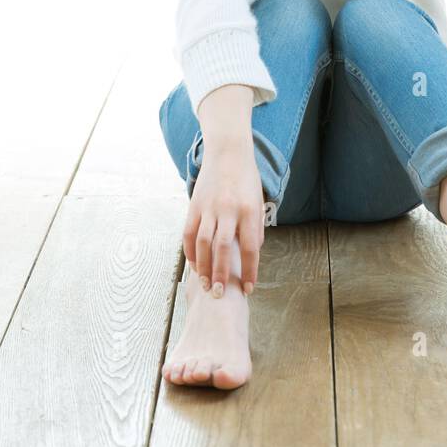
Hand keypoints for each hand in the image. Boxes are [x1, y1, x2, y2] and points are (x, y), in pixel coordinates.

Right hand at [182, 142, 265, 296]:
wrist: (228, 152)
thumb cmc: (247, 179)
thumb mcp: (258, 202)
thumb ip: (255, 228)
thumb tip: (251, 254)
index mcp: (248, 210)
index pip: (251, 247)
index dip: (250, 270)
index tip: (249, 288)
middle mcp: (228, 210)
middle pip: (223, 248)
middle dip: (220, 274)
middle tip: (219, 294)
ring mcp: (209, 207)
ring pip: (203, 242)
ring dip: (202, 266)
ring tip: (203, 284)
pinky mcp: (194, 205)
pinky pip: (189, 232)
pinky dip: (190, 250)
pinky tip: (193, 264)